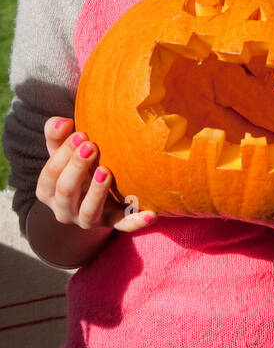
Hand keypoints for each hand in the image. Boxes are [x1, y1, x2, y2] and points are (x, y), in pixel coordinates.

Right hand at [37, 117, 156, 234]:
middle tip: (91, 146)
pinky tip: (151, 214)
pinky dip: (136, 221)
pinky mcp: (113, 223)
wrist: (94, 197)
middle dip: (77, 168)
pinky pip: (124, 225)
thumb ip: (56, 135)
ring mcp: (88, 219)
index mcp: (48, 191)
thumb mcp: (62, 152)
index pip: (50, 175)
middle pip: (65, 192)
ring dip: (97, 192)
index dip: (62, 154)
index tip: (81, 134)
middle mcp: (64, 209)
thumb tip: (63, 122)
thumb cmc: (77, 167)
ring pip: (88, 212)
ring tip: (106, 171)